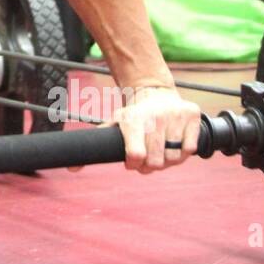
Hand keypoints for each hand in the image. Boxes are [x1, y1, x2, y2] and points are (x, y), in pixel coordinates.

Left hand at [68, 86, 200, 174]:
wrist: (155, 93)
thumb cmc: (133, 116)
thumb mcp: (114, 125)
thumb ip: (96, 146)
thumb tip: (72, 169)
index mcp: (133, 120)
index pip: (136, 156)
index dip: (135, 164)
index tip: (133, 161)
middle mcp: (155, 116)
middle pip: (156, 162)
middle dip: (150, 166)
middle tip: (147, 157)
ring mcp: (175, 116)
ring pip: (174, 158)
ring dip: (167, 161)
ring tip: (160, 149)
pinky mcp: (192, 116)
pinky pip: (190, 149)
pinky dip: (183, 152)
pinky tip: (174, 142)